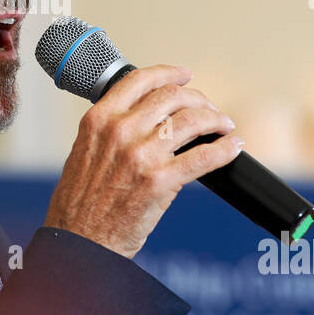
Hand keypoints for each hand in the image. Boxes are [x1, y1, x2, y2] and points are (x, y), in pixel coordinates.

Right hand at [44, 64, 242, 258]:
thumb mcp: (84, 151)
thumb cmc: (80, 203)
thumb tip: (145, 116)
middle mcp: (120, 131)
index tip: (185, 75)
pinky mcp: (161, 181)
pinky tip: (233, 147)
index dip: (169, 73)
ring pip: (192, 120)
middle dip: (198, 99)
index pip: (140, 80)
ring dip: (216, 119)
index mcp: (99, 119)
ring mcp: (142, 155)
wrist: (80, 241)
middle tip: (209, 109)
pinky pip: (203, 156)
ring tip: (224, 126)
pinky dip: (224, 149)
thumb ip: (110, 129)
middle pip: (172, 96)